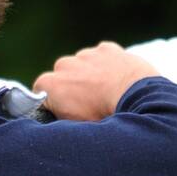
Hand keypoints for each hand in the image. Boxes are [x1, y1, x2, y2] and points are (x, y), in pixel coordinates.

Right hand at [31, 41, 159, 122]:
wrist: (136, 98)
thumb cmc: (103, 116)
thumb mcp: (75, 126)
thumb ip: (60, 117)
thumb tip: (57, 119)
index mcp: (51, 86)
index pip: (40, 92)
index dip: (52, 102)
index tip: (64, 111)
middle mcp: (64, 65)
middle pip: (61, 75)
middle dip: (70, 85)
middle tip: (88, 102)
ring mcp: (85, 55)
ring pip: (82, 63)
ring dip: (89, 74)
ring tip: (105, 91)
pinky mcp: (106, 48)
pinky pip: (101, 55)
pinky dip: (106, 64)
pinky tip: (116, 78)